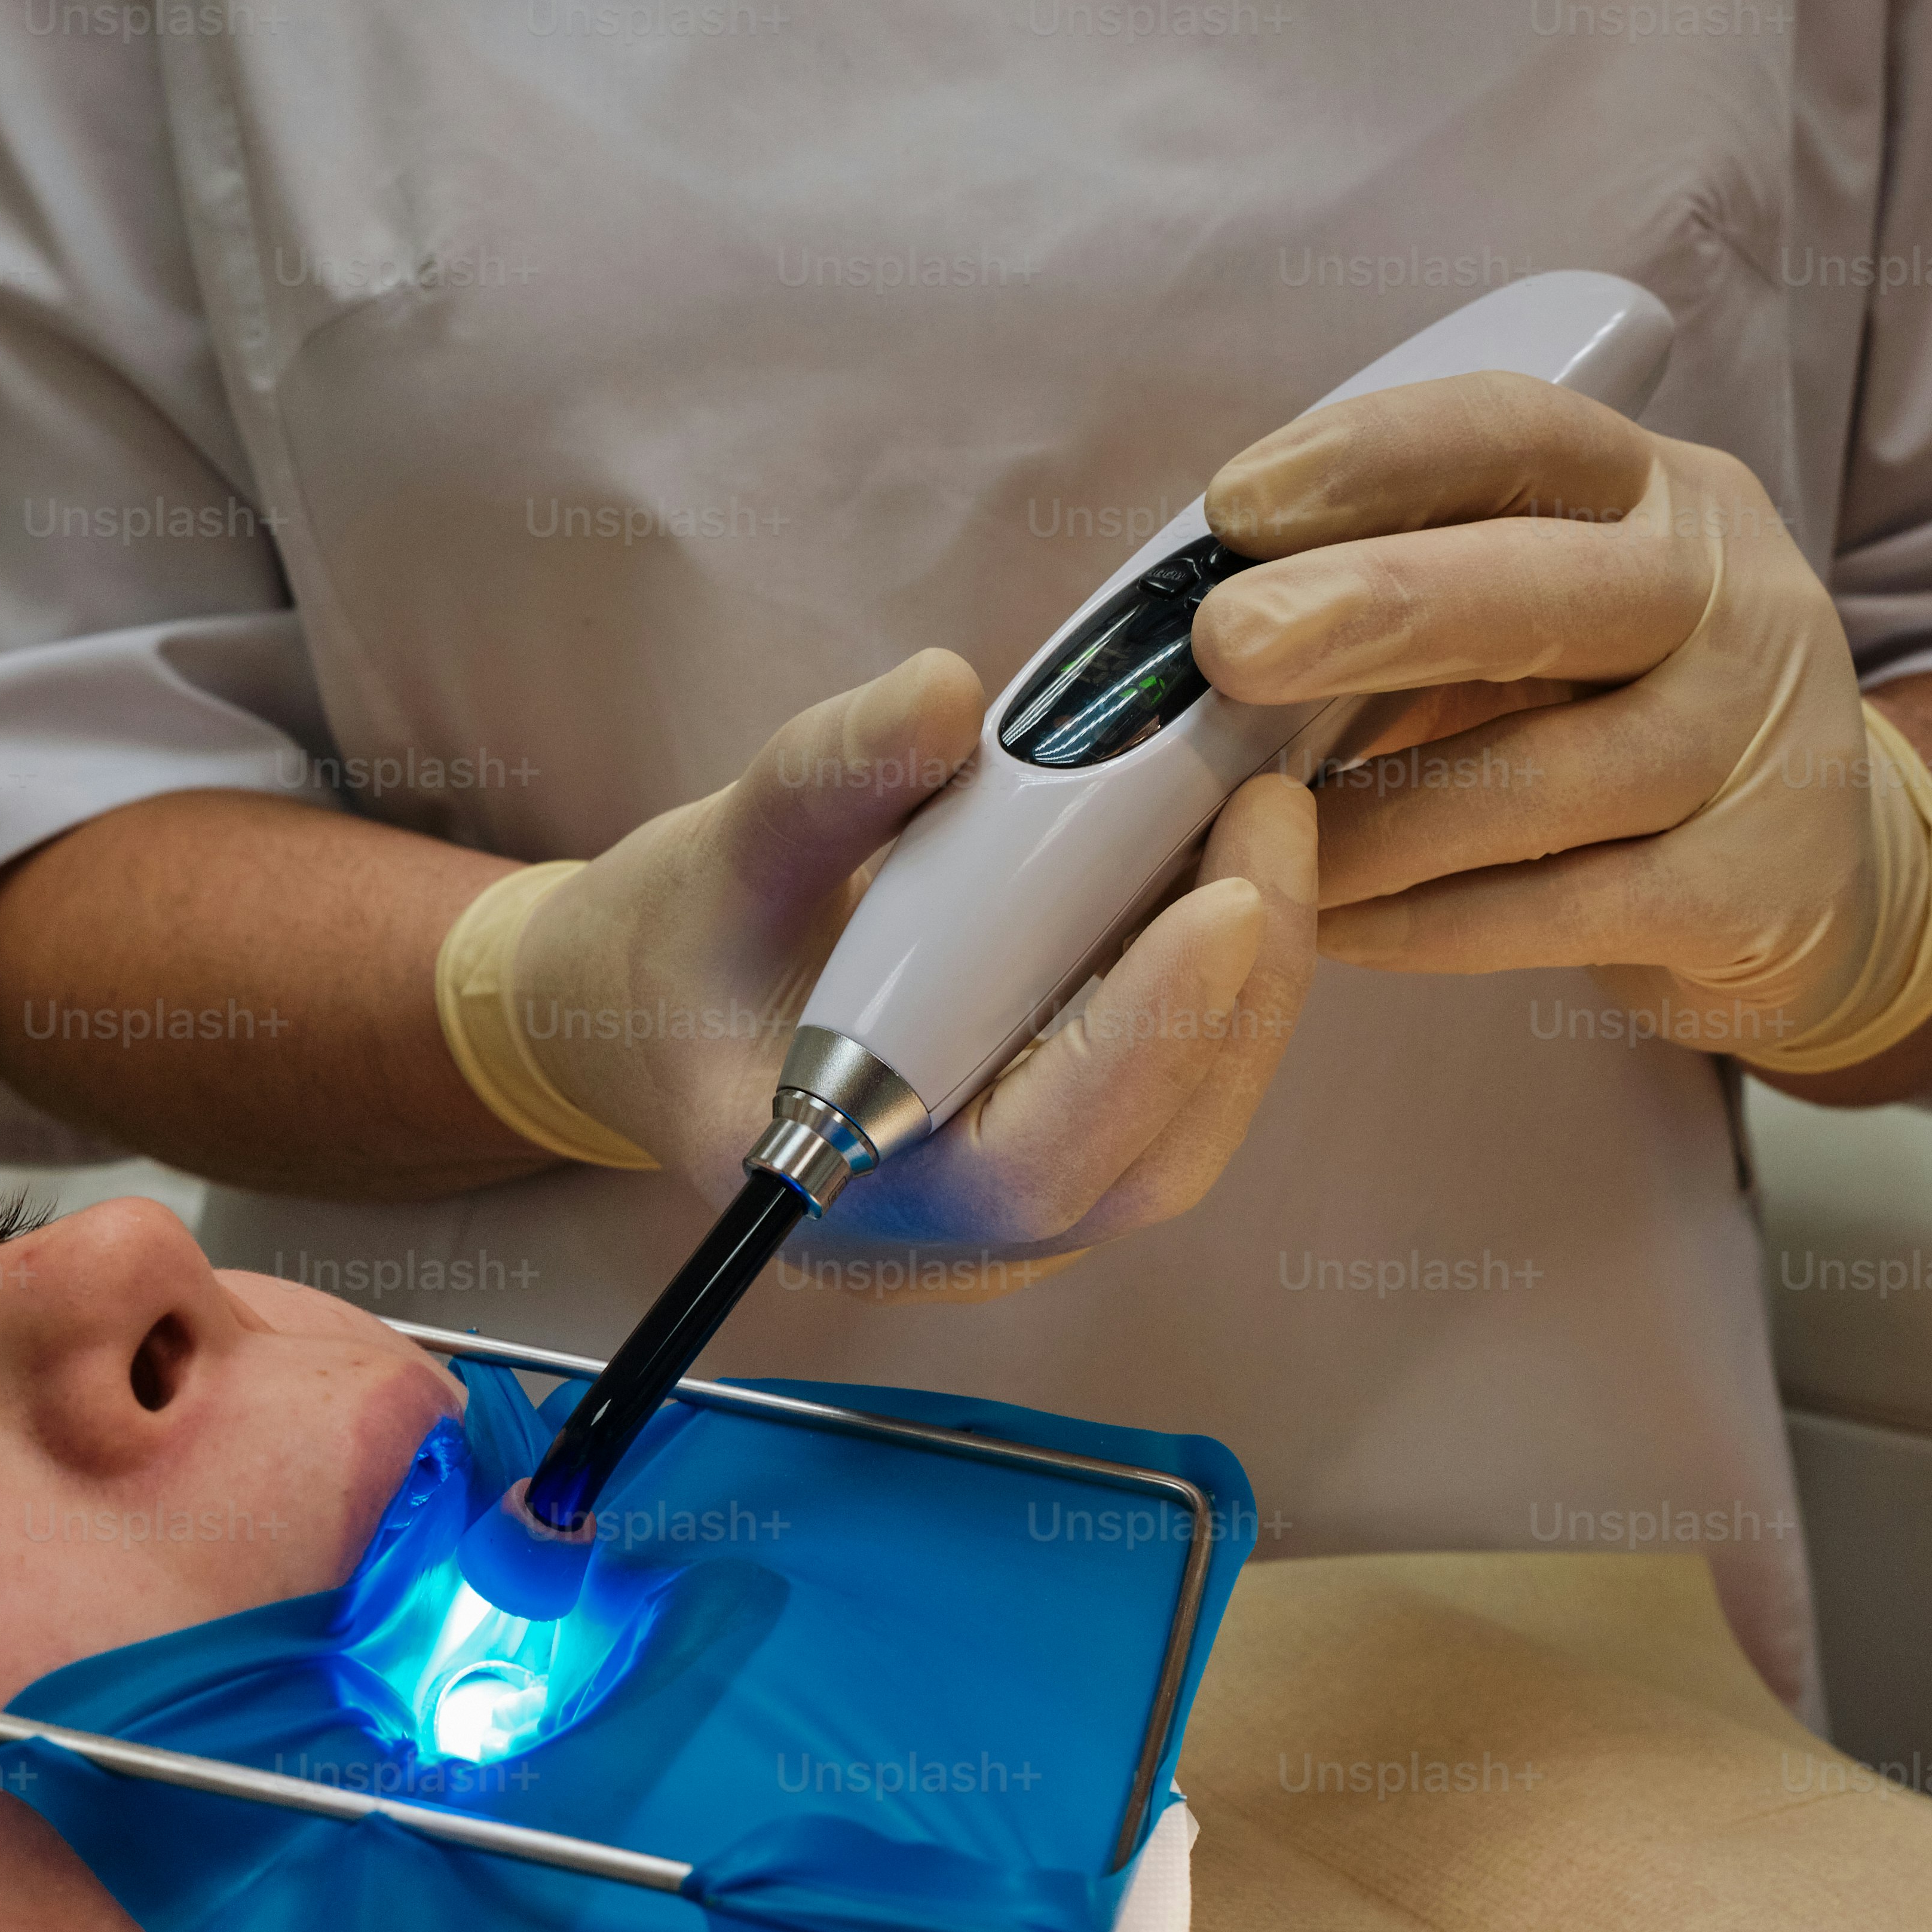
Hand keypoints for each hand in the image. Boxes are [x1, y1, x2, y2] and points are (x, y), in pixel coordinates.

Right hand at [510, 651, 1316, 1260]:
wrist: (661, 1019)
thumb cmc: (682, 957)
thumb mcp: (722, 855)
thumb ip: (826, 781)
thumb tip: (944, 692)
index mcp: (858, 1202)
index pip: (1033, 1166)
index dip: (1144, 1043)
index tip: (1226, 899)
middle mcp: (966, 1239)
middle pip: (1151, 1154)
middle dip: (1238, 988)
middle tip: (1270, 807)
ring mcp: (1031, 1209)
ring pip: (1188, 1118)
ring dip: (1250, 974)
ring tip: (1266, 809)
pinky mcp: (1075, 1146)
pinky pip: (1179, 1082)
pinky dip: (1222, 974)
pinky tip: (1233, 852)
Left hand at [1195, 372, 1879, 1059]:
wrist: (1823, 878)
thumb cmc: (1624, 719)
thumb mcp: (1548, 624)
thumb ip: (1416, 606)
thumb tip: (1201, 636)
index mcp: (1659, 495)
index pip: (1523, 434)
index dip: (1376, 456)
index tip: (1236, 506)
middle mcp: (1729, 597)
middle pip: (1541, 589)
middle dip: (1370, 609)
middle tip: (1226, 645)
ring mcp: (1756, 745)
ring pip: (1539, 778)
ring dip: (1369, 816)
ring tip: (1246, 843)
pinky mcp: (1752, 890)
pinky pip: (1558, 912)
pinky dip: (1426, 926)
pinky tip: (1332, 932)